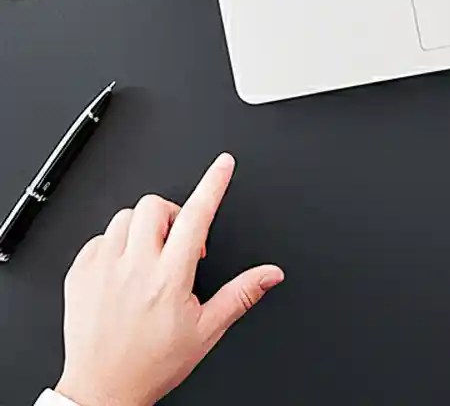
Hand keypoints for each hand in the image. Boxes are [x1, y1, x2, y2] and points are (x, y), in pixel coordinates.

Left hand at [55, 154, 283, 405]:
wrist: (103, 389)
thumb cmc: (152, 364)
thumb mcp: (207, 331)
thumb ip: (241, 295)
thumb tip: (270, 274)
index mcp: (169, 279)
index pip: (196, 216)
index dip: (213, 184)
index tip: (223, 165)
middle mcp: (134, 268)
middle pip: (154, 206)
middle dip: (172, 214)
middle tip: (179, 242)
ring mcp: (102, 269)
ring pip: (124, 217)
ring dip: (143, 228)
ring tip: (150, 258)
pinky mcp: (78, 275)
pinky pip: (98, 238)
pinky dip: (114, 244)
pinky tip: (124, 269)